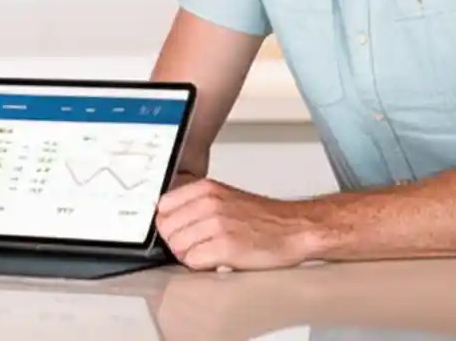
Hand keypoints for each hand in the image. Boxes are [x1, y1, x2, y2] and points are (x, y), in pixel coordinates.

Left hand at [156, 179, 319, 271]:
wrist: (294, 229)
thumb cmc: (262, 218)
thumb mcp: (223, 197)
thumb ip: (194, 203)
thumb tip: (167, 217)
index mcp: (205, 189)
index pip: (162, 206)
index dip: (168, 224)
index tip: (175, 231)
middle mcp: (208, 204)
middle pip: (167, 229)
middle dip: (177, 242)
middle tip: (195, 246)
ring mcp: (216, 225)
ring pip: (178, 247)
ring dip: (189, 255)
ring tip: (208, 252)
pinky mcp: (225, 247)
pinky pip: (193, 262)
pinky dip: (201, 266)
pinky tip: (216, 260)